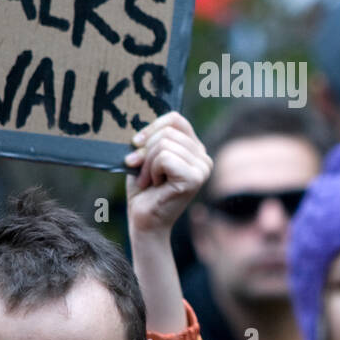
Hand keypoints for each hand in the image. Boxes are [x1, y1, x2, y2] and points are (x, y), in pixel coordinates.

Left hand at [124, 112, 211, 235]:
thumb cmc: (144, 190)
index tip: (135, 143)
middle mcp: (203, 157)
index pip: (175, 119)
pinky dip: (151, 170)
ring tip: (148, 181)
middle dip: (145, 150)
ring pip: (164, 144)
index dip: (152, 126)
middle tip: (139, 170)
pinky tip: (154, 185)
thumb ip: (152, 138)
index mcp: (194, 149)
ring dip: (147, 164)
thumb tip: (142, 118)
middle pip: (167, 132)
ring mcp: (202, 168)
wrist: (143, 221)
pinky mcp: (194, 178)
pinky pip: (164, 158)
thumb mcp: (146, 157)